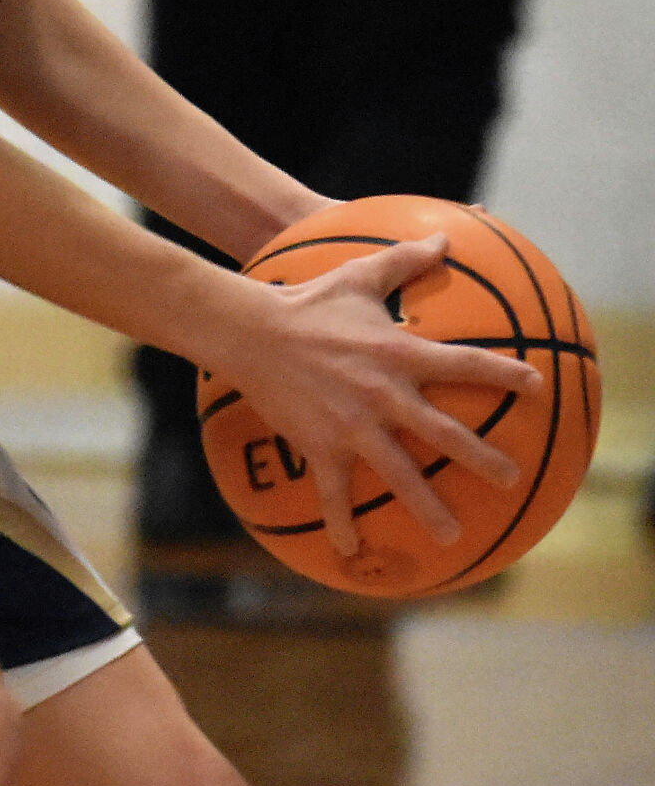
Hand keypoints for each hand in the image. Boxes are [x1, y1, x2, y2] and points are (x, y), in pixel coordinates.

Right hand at [219, 235, 542, 555]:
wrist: (250, 331)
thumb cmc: (307, 301)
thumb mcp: (358, 276)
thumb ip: (405, 260)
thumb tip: (443, 236)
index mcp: (399, 355)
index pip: (465, 365)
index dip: (503, 374)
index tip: (536, 386)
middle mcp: (385, 394)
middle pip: (446, 433)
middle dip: (483, 459)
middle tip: (510, 479)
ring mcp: (354, 425)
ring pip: (400, 474)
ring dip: (427, 507)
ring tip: (451, 536)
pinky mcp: (321, 445)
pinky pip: (335, 492)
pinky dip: (342, 522)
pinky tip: (352, 549)